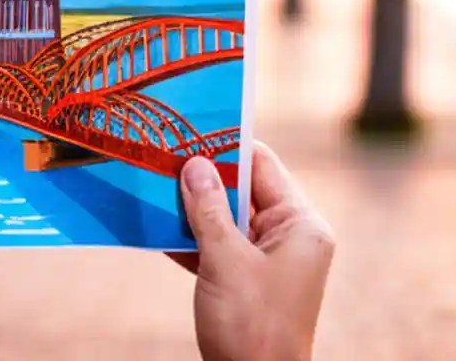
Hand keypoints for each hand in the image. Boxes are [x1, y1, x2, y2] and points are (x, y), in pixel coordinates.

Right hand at [173, 143, 334, 360]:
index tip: (191, 128)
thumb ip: (209, 209)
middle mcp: (291, 238)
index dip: (227, 146)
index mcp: (301, 225)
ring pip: (227, 219)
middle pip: (244, 191)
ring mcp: (270, 261)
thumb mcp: (225, 261)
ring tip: (153, 186)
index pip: (263, 167)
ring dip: (193, 208)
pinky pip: (219, 248)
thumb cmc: (251, 327)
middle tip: (163, 155)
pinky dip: (193, 239)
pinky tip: (157, 227)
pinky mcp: (247, 282)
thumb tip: (194, 163)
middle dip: (203, 177)